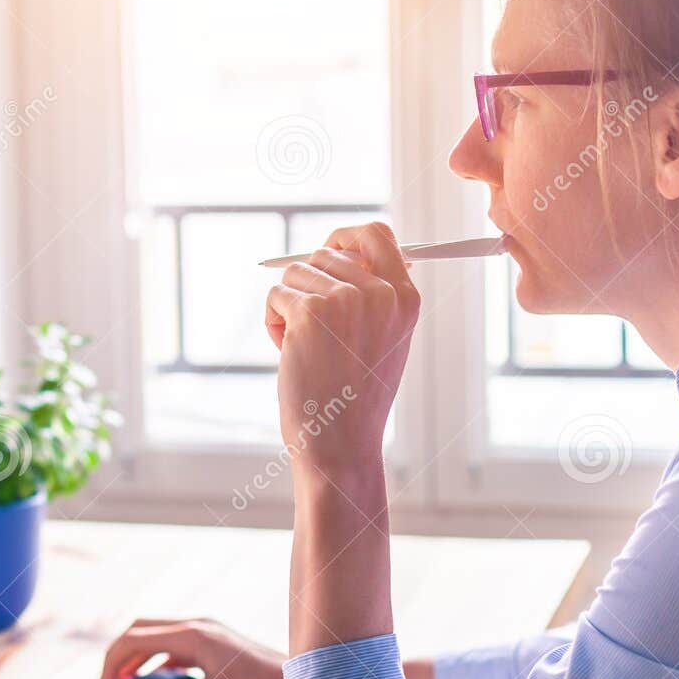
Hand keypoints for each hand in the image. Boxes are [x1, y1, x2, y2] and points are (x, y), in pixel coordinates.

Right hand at [99, 618, 285, 678]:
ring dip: (137, 657)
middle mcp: (196, 625)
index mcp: (191, 636)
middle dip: (119, 656)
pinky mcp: (214, 640)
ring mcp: (206, 630)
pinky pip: (174, 643)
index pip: (134, 638)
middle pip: (141, 629)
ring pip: (157, 635)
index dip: (112, 663)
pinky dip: (157, 660)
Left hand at [263, 222, 420, 479]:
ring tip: (305, 348)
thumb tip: (343, 250)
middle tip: (314, 331)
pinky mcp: (309, 312)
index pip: (377, 234)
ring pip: (295, 274)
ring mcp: (345, 299)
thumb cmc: (356, 398)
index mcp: (405, 298)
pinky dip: (273, 324)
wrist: (341, 444)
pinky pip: (276, 295)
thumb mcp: (383, 340)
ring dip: (289, 307)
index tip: (329, 249)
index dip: (346, 237)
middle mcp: (379, 292)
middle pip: (325, 253)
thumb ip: (373, 294)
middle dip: (309, 286)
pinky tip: (289, 355)